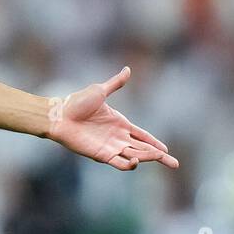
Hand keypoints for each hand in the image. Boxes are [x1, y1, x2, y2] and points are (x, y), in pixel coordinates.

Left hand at [46, 66, 178, 170]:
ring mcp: (110, 147)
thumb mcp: (99, 91)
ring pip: (135, 156)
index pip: (142, 135)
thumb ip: (115, 84)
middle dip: (159, 157)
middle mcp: (117, 137)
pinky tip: (136, 161)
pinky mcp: (101, 155)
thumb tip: (128, 69)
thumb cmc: (76, 103)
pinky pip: (119, 163)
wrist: (59, 116)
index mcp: (120, 123)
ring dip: (147, 158)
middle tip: (174, 164)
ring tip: (159, 157)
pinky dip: (129, 165)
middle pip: (143, 149)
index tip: (166, 149)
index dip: (154, 143)